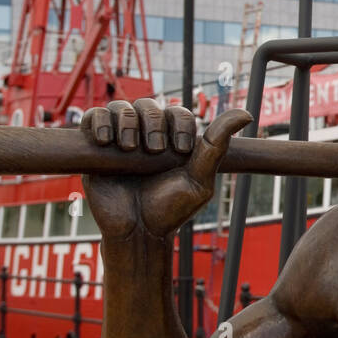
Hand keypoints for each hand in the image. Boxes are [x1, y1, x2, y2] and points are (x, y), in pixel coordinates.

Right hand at [79, 99, 250, 239]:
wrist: (138, 232)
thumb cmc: (172, 209)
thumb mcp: (200, 178)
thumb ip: (217, 144)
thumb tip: (246, 113)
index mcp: (172, 140)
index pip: (177, 112)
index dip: (179, 123)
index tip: (179, 151)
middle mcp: (146, 136)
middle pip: (148, 105)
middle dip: (152, 122)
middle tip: (156, 150)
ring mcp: (120, 141)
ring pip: (121, 108)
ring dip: (128, 122)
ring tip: (131, 148)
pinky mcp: (94, 149)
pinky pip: (92, 117)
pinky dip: (99, 120)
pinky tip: (108, 140)